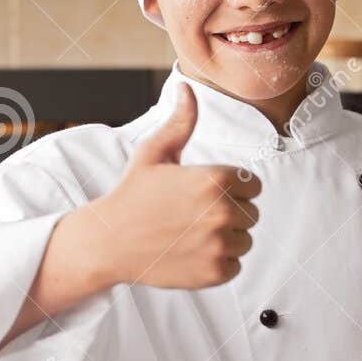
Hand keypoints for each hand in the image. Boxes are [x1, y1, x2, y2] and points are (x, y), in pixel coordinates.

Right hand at [92, 82, 260, 289]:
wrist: (109, 241)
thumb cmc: (133, 194)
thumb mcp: (154, 153)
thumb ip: (181, 122)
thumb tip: (187, 88)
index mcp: (216, 178)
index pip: (253, 185)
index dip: (232, 189)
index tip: (204, 194)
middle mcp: (222, 211)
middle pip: (251, 214)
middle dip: (229, 214)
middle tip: (193, 216)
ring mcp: (219, 244)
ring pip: (244, 241)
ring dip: (225, 240)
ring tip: (191, 234)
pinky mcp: (215, 272)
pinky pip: (235, 266)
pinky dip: (217, 264)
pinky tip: (191, 253)